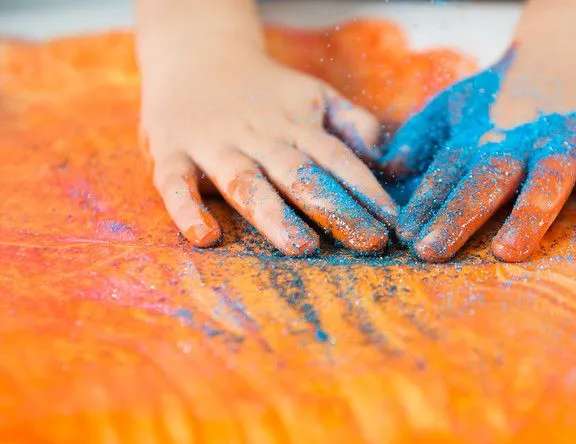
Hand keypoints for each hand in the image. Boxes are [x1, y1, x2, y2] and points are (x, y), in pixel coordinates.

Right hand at [140, 40, 397, 255]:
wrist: (194, 54)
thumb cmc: (266, 90)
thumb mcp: (315, 95)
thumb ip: (352, 123)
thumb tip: (385, 158)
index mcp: (297, 127)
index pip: (338, 160)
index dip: (367, 190)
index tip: (394, 223)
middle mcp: (260, 137)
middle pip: (300, 175)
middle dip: (335, 208)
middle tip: (368, 242)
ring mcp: (214, 145)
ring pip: (246, 182)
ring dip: (273, 214)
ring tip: (301, 247)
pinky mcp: (171, 153)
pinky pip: (175, 183)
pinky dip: (187, 209)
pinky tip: (206, 237)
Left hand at [382, 50, 575, 262]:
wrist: (570, 50)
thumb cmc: (502, 96)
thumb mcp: (455, 104)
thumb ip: (421, 135)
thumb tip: (391, 169)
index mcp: (481, 133)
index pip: (448, 171)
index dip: (425, 203)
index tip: (404, 236)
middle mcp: (522, 137)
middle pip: (488, 179)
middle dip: (458, 214)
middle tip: (432, 251)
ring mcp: (568, 138)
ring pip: (548, 180)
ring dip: (527, 215)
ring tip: (506, 251)